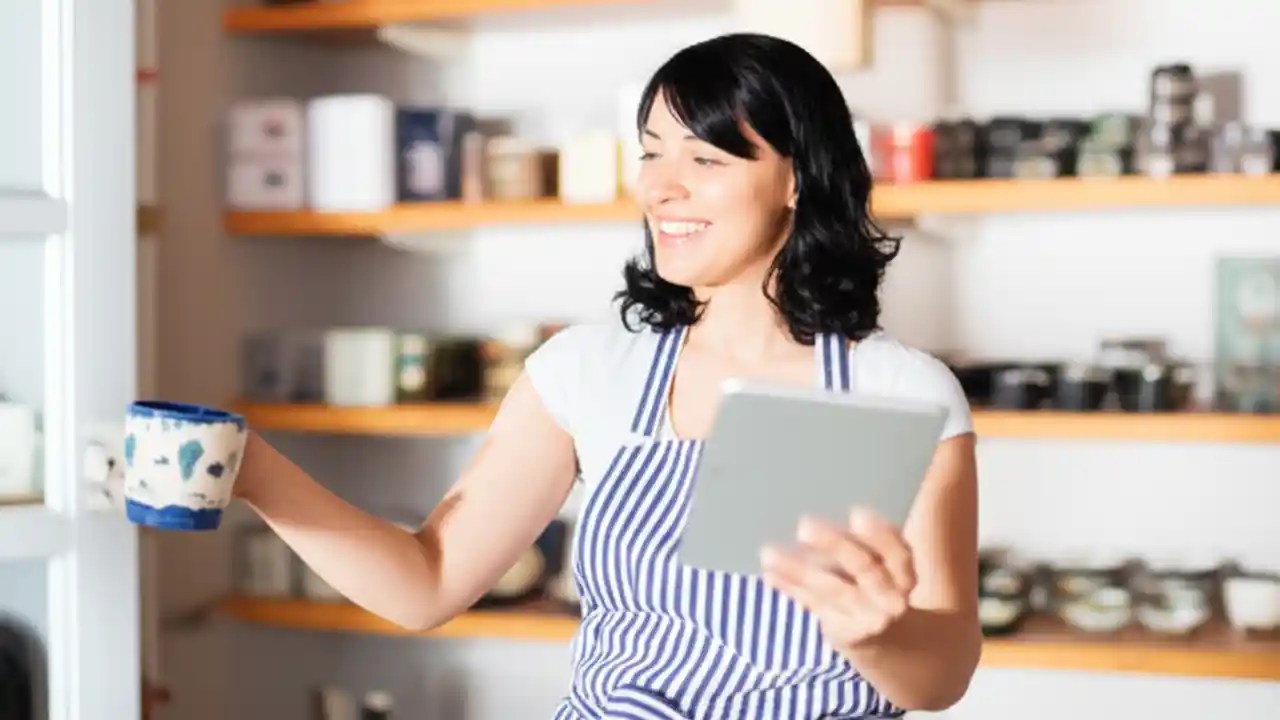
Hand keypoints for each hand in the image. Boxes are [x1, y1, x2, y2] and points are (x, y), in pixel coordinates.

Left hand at [760, 507, 916, 649]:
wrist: (887, 642)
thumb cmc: (876, 584)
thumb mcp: (884, 567)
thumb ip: (864, 545)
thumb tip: (817, 507)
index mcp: (905, 574)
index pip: (898, 553)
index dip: (879, 535)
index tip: (856, 514)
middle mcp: (891, 597)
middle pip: (864, 568)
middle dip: (834, 545)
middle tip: (803, 525)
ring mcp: (868, 618)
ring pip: (832, 589)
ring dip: (798, 570)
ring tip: (769, 553)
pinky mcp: (844, 632)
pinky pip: (814, 605)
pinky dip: (791, 589)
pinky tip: (770, 575)